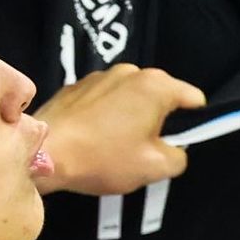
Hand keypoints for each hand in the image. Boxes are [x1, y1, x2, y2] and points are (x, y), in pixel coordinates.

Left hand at [32, 65, 202, 195]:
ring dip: (131, 117)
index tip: (180, 142)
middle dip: (159, 120)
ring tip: (115, 145)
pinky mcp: (76, 85)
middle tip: (145, 149)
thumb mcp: (156, 168)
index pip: (194, 99)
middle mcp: (130, 72)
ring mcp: (100, 76)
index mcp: (156, 86)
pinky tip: (94, 138)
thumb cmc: (102, 158)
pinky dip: (106, 116)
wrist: (45, 154)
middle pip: (162, 96)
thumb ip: (179, 156)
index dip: (194, 123)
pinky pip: (105, 99)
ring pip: (132, 97)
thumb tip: (174, 149)